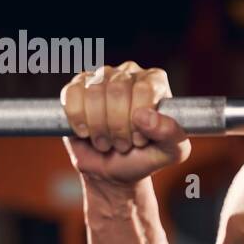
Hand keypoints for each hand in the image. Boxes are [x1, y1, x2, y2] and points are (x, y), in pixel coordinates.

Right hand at [59, 62, 189, 184]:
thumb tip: (145, 117)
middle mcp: (128, 73)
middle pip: (118, 90)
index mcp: (155, 81)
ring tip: (106, 142)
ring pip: (94, 93)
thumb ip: (171, 134)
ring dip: (99, 127)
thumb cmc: (145, 156)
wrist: (113, 170)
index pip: (144, 89)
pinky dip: (78, 119)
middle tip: (122, 144)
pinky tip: (86, 132)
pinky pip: (71, 94)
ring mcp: (100, 77)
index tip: (139, 140)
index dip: (139, 120)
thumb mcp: (172, 151)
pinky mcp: (76, 87)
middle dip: (118, 126)